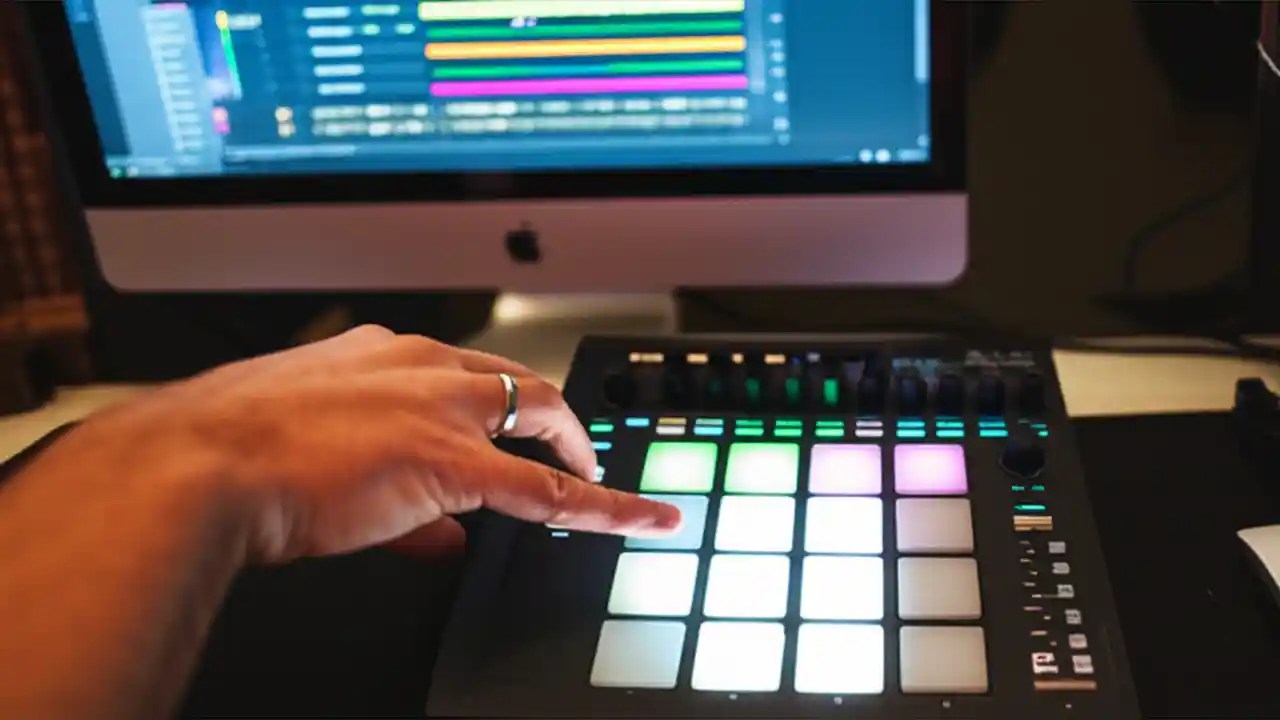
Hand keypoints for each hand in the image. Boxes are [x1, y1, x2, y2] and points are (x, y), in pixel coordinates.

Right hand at [62, 326, 680, 562]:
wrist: (195, 465)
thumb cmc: (225, 451)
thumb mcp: (309, 452)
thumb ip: (387, 493)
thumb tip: (441, 538)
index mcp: (378, 353)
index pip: (462, 371)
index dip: (497, 399)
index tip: (511, 417)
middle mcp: (418, 366)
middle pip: (518, 381)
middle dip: (555, 414)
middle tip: (575, 446)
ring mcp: (439, 410)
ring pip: (542, 416)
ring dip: (580, 448)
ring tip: (604, 479)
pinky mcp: (449, 463)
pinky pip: (548, 490)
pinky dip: (603, 506)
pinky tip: (638, 518)